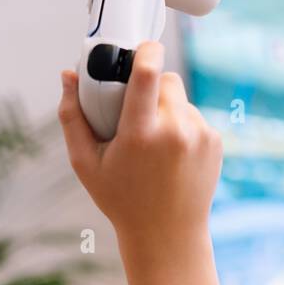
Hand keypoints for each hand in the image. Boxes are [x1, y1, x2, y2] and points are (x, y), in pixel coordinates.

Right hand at [58, 42, 221, 248]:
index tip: (140, 48)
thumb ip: (72, 118)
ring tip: (154, 145)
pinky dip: (181, 127)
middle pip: (165, 78)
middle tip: (137, 114)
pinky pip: (194, 117)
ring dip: (166, 109)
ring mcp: (199, 135)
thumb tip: (68, 75)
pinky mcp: (215, 141)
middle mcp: (174, 131)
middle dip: (151, 86)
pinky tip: (171, 157)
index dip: (145, 51)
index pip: (148, 73)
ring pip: (180, 98)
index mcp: (141, 134)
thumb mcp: (85, 165)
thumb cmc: (121, 201)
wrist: (168, 236)